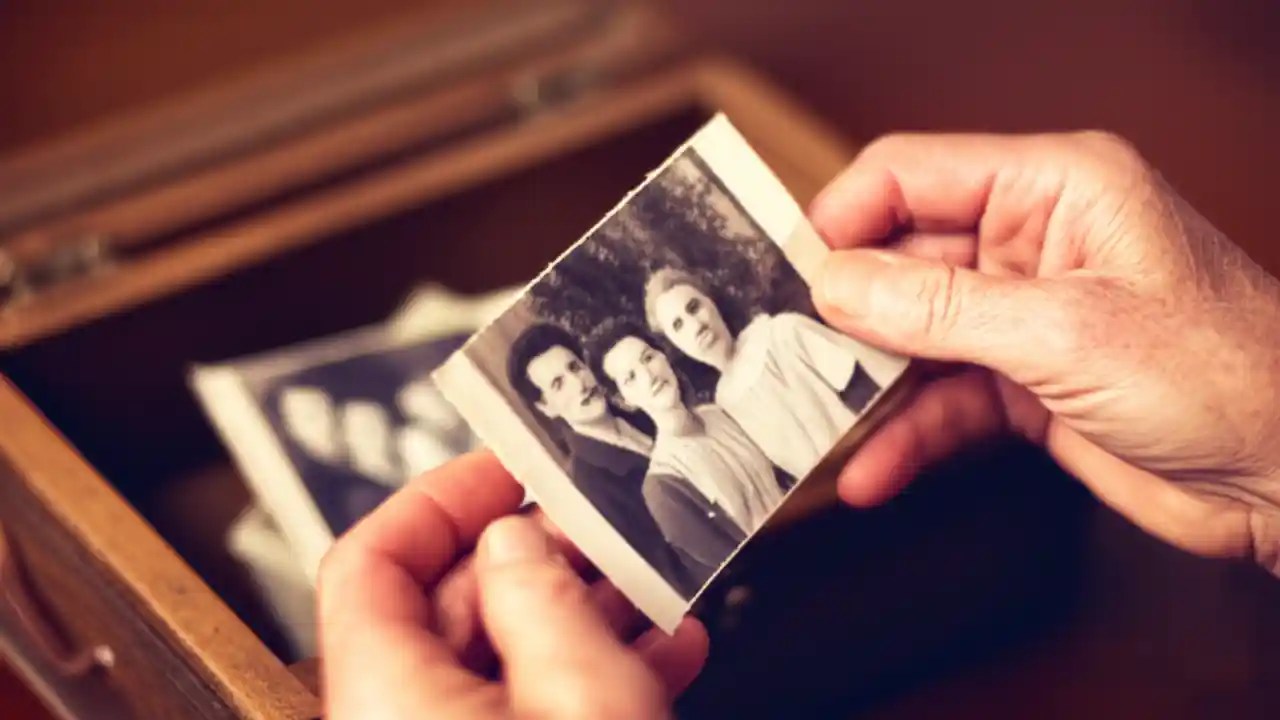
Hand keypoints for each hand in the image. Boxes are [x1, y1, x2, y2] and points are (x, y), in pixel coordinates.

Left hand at [317, 451, 708, 718]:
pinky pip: (523, 709)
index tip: (510, 466)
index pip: (371, 560)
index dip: (443, 497)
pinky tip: (658, 653)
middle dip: (537, 554)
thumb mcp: (585, 700)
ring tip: (647, 586)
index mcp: (387, 697)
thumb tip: (518, 540)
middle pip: (446, 605)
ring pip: (496, 660)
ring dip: (577, 615)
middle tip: (602, 526)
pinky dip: (585, 678)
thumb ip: (543, 601)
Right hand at [807, 131, 1279, 574]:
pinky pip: (943, 399)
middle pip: (901, 260)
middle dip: (845, 314)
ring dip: (867, 386)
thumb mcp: (1064, 331)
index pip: (913, 175)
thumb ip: (938, 306)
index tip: (792, 273)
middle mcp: (1032, 242)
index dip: (844, 217)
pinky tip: (874, 470)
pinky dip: (907, 435)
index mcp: (1052, 188)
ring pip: (913, 337)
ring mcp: (1025, 315)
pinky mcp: (1025, 382)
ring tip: (815, 424)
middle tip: (787, 360)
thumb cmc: (1227, 375)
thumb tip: (836, 282)